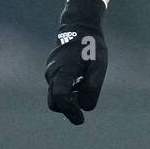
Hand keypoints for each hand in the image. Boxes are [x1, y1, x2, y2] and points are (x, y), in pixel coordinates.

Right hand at [45, 0, 107, 124]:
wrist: (79, 28)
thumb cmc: (91, 46)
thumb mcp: (99, 63)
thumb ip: (93, 85)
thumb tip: (85, 106)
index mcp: (63, 70)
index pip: (60, 97)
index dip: (70, 111)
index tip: (81, 119)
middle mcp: (52, 73)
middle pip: (54, 103)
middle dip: (68, 109)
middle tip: (86, 101)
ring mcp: (50, 73)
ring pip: (56, 97)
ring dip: (69, 99)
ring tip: (85, 83)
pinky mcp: (53, 73)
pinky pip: (58, 89)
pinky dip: (69, 92)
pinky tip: (81, 81)